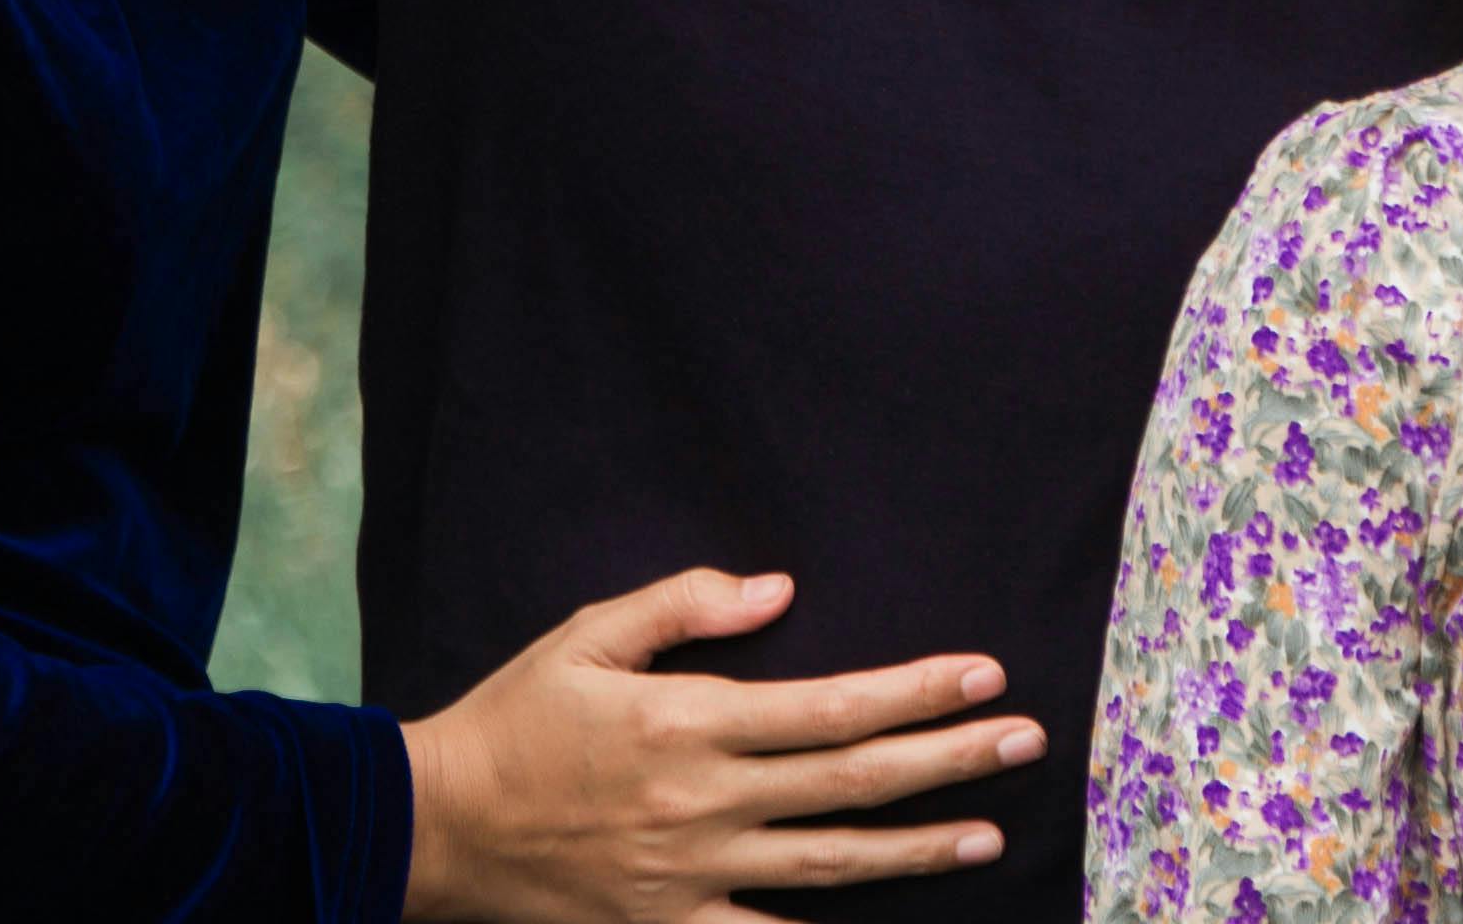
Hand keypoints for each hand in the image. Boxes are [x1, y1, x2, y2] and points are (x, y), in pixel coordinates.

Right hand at [401, 567, 1040, 923]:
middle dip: (949, 760)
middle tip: (1026, 740)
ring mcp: (694, 874)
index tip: (983, 675)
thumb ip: (684, 607)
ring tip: (991, 831)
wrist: (437, 826)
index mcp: (688, 722)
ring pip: (832, 863)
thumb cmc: (514, 719)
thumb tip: (779, 588)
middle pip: (853, 782)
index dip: (915, 692)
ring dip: (919, 847)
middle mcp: (704, 802)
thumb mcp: (587, 637)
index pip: (831, 708)